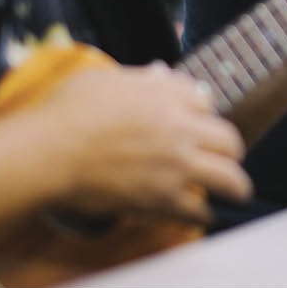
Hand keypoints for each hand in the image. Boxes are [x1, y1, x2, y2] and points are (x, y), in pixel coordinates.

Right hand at [45, 63, 250, 223]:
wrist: (48, 151)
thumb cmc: (67, 111)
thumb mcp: (107, 79)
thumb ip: (141, 78)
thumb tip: (161, 73)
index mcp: (167, 94)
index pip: (205, 100)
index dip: (204, 113)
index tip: (202, 122)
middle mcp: (180, 127)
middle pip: (228, 138)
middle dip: (231, 149)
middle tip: (230, 156)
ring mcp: (175, 163)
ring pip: (227, 176)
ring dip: (235, 185)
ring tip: (238, 190)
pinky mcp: (162, 197)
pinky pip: (198, 209)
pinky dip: (203, 214)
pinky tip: (204, 215)